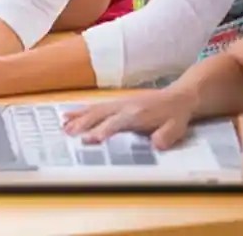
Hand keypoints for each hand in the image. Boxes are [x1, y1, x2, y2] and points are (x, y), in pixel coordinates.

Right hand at [61, 89, 198, 148]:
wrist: (179, 98)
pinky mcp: (116, 103)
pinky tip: (69, 115)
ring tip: (63, 126)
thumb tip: (155, 144)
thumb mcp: (176, 128)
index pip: (116, 123)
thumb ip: (166, 136)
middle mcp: (124, 107)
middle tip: (68, 134)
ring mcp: (119, 103)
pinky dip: (81, 111)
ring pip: (95, 109)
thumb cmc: (176, 116)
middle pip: (100, 115)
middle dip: (83, 124)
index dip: (103, 131)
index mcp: (137, 114)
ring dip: (78, 117)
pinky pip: (96, 106)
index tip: (90, 140)